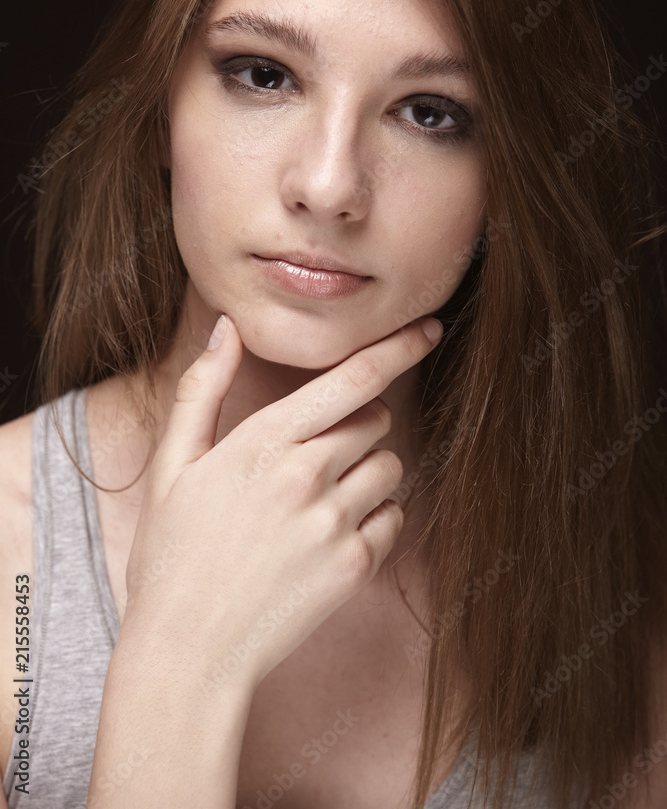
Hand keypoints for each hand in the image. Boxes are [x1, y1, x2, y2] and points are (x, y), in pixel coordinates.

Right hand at [121, 312, 442, 693]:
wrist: (187, 652)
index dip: (398, 346)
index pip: (353, 378)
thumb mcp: (173, 465)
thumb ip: (203, 388)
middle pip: (376, 418)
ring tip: (320, 497)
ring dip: (369, 469)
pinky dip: (375, 517)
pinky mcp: (355, 568)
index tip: (427, 329)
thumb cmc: (173, 555)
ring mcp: (335, 524)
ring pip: (391, 467)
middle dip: (358, 421)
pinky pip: (394, 518)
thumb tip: (227, 327)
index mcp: (264, 442)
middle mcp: (307, 476)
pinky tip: (331, 534)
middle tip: (317, 450)